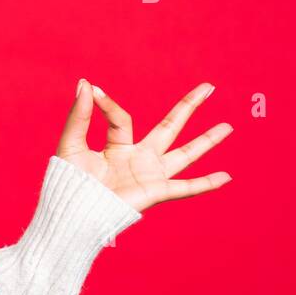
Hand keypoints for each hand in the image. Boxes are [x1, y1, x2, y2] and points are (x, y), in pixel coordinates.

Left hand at [56, 79, 232, 212]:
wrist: (71, 210)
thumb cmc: (67, 182)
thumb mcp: (71, 143)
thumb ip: (79, 115)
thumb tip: (85, 83)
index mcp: (117, 147)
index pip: (121, 119)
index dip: (108, 105)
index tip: (94, 90)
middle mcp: (138, 159)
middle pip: (169, 128)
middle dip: (188, 108)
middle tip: (208, 87)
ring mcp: (150, 175)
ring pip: (185, 154)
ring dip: (207, 140)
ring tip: (228, 126)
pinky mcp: (155, 192)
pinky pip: (185, 187)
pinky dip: (206, 183)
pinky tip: (226, 176)